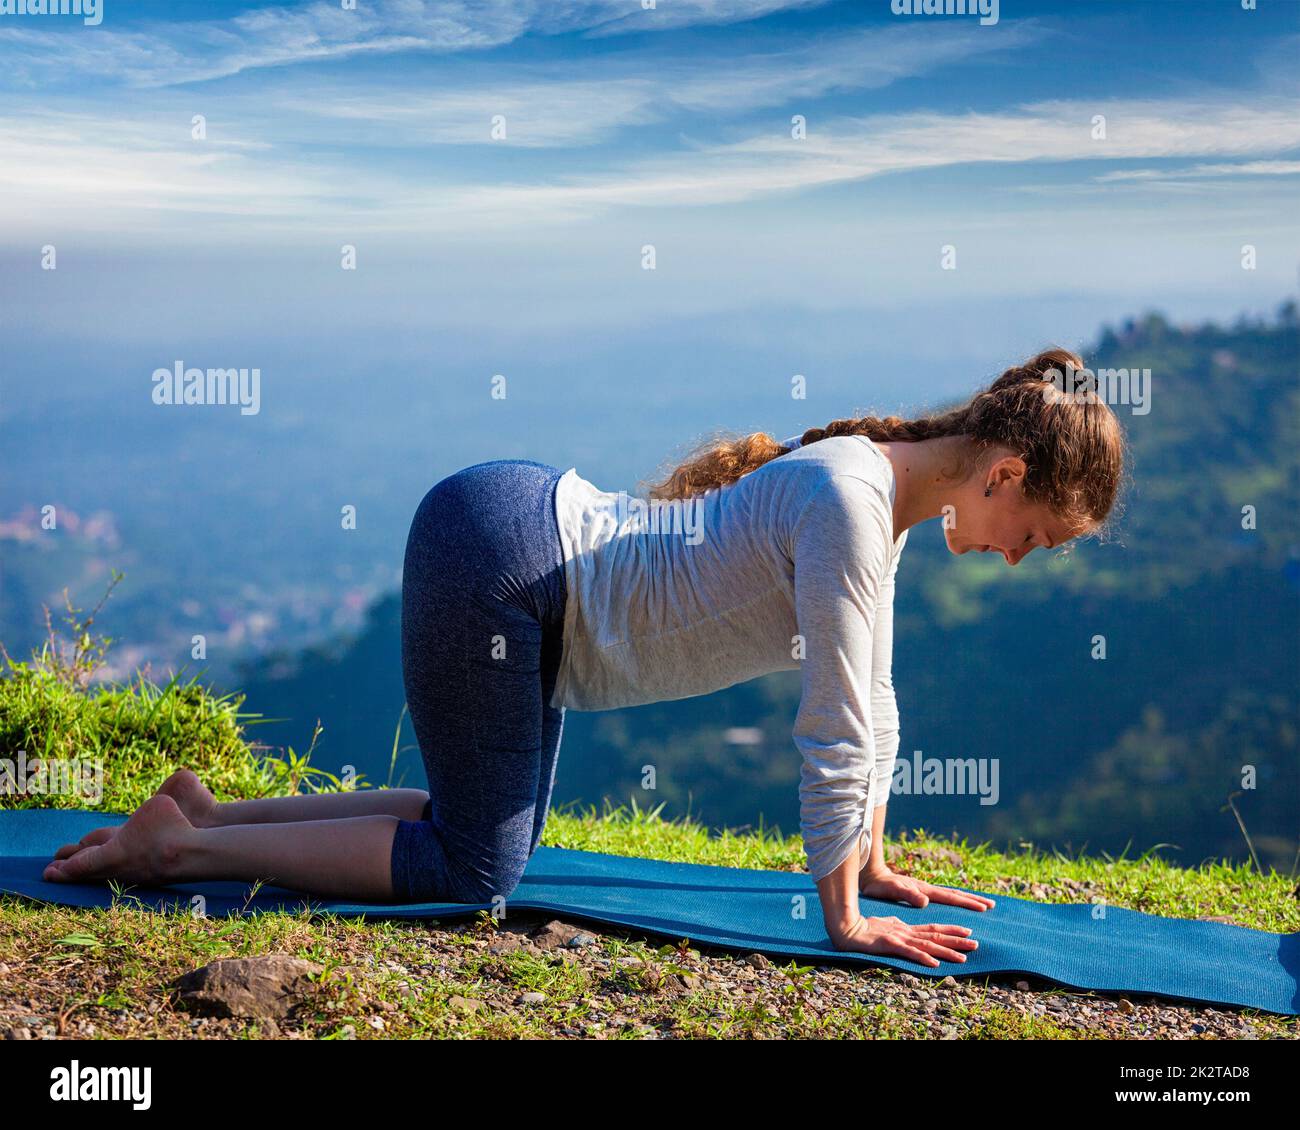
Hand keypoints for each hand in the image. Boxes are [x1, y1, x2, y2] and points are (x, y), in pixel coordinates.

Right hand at [828, 912, 977, 966]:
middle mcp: (907, 932)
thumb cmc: (865, 928)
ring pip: (927, 945)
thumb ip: (899, 927)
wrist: (847, 928)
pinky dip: (923, 958)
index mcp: (907, 928)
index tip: (968, 932)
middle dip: (957, 940)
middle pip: (936, 937)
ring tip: (964, 957)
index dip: (951, 930)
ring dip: (946, 951)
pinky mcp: (890, 944)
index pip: (933, 929)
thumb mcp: (887, 925)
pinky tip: (934, 964)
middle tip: (976, 944)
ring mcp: (900, 938)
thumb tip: (905, 928)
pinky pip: (909, 953)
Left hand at [859, 864, 994, 912]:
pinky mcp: (919, 892)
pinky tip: (956, 903)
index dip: (967, 902)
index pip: (951, 897)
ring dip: (966, 899)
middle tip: (992, 905)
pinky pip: (942, 897)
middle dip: (973, 899)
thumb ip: (908, 895)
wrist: (871, 875)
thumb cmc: (880, 886)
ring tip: (981, 904)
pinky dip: (953, 899)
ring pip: (950, 894)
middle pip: (955, 894)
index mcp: (925, 890)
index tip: (984, 907)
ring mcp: (925, 889)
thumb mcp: (893, 891)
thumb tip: (926, 901)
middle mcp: (928, 889)